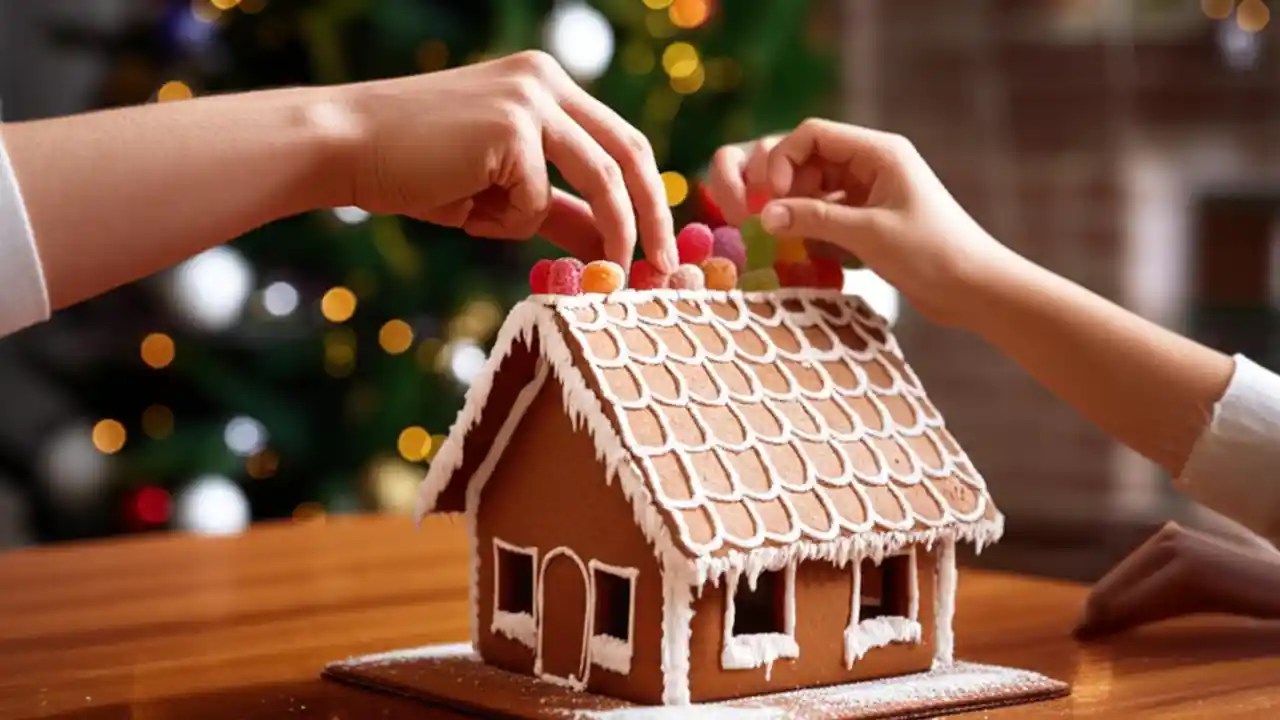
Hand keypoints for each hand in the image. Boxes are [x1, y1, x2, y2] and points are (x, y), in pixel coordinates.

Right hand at [338, 51, 675, 270]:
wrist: (344, 147)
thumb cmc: (418, 171)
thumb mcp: (502, 191)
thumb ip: (560, 208)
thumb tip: (608, 247)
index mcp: (547, 83)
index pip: (623, 140)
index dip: (649, 196)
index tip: (661, 246)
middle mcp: (546, 80)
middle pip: (631, 153)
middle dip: (654, 218)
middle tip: (665, 272)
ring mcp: (531, 100)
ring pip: (602, 180)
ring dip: (611, 236)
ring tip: (604, 277)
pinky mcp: (511, 130)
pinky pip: (536, 203)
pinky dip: (506, 224)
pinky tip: (461, 205)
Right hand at [706, 120, 1019, 326]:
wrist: (974, 288)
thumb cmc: (933, 254)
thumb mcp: (869, 234)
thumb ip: (814, 219)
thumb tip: (763, 214)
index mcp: (878, 151)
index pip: (811, 134)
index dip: (781, 160)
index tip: (770, 197)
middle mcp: (868, 163)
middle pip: (804, 155)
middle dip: (776, 179)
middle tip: (757, 213)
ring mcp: (865, 190)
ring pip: (809, 183)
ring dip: (787, 203)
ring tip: (772, 231)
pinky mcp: (864, 217)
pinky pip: (821, 209)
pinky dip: (803, 222)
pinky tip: (793, 244)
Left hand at [1075, 521, 1279, 638]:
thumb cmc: (1255, 593)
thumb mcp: (1207, 585)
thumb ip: (1170, 586)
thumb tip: (1117, 609)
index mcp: (1171, 537)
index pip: (1125, 573)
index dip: (1103, 600)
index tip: (1082, 625)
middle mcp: (1172, 537)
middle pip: (1120, 579)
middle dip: (1099, 608)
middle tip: (1078, 634)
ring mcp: (1182, 551)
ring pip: (1129, 590)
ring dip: (1107, 615)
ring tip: (1087, 634)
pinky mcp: (1193, 572)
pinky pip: (1149, 600)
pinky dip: (1127, 616)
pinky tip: (1106, 629)